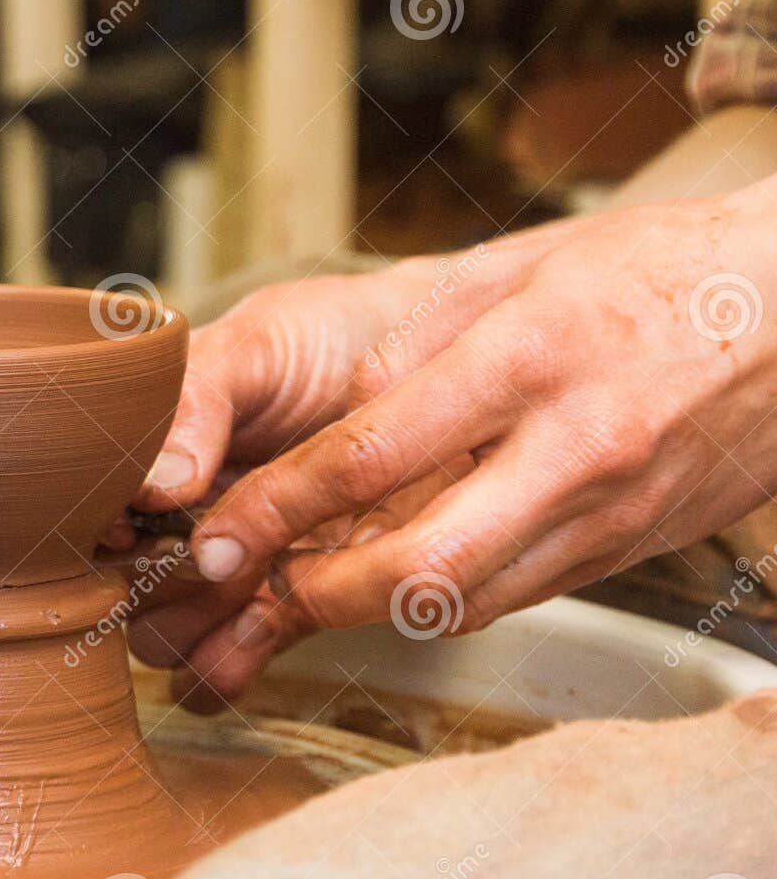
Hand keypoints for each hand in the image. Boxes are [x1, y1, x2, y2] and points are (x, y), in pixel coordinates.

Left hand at [128, 183, 776, 708]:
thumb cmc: (661, 269)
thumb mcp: (527, 265)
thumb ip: (423, 337)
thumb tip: (330, 405)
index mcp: (529, 356)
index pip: (371, 457)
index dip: (276, 509)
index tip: (217, 533)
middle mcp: (572, 449)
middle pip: (414, 570)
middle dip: (313, 594)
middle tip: (257, 580)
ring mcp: (609, 512)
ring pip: (462, 605)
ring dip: (367, 612)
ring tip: (308, 587)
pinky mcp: (629, 551)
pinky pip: (513, 599)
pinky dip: (441, 601)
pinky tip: (399, 576)